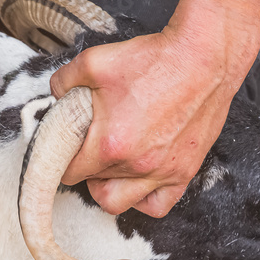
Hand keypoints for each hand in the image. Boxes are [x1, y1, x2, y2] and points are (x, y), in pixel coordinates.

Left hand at [49, 0, 259, 216]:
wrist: (205, 54)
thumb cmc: (154, 59)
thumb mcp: (94, 61)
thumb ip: (64, 82)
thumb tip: (55, 95)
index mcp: (109, 144)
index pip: (68, 172)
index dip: (62, 159)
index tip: (67, 147)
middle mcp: (136, 165)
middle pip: (91, 186)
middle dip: (84, 170)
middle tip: (88, 150)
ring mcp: (162, 171)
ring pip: (118, 202)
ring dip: (107, 188)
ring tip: (110, 166)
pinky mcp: (184, 171)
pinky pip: (158, 205)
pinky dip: (143, 199)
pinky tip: (138, 180)